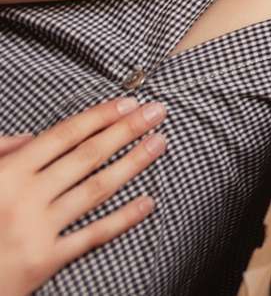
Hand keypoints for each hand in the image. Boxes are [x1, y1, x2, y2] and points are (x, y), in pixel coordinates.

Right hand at [0, 99, 166, 294]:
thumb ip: (1, 154)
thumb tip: (33, 138)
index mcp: (5, 174)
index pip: (63, 136)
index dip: (99, 117)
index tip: (129, 102)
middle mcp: (24, 198)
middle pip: (87, 156)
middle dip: (126, 131)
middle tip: (158, 112)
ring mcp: (37, 230)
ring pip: (96, 189)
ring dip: (133, 163)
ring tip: (161, 144)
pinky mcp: (45, 262)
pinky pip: (92, 236)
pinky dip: (124, 218)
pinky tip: (149, 202)